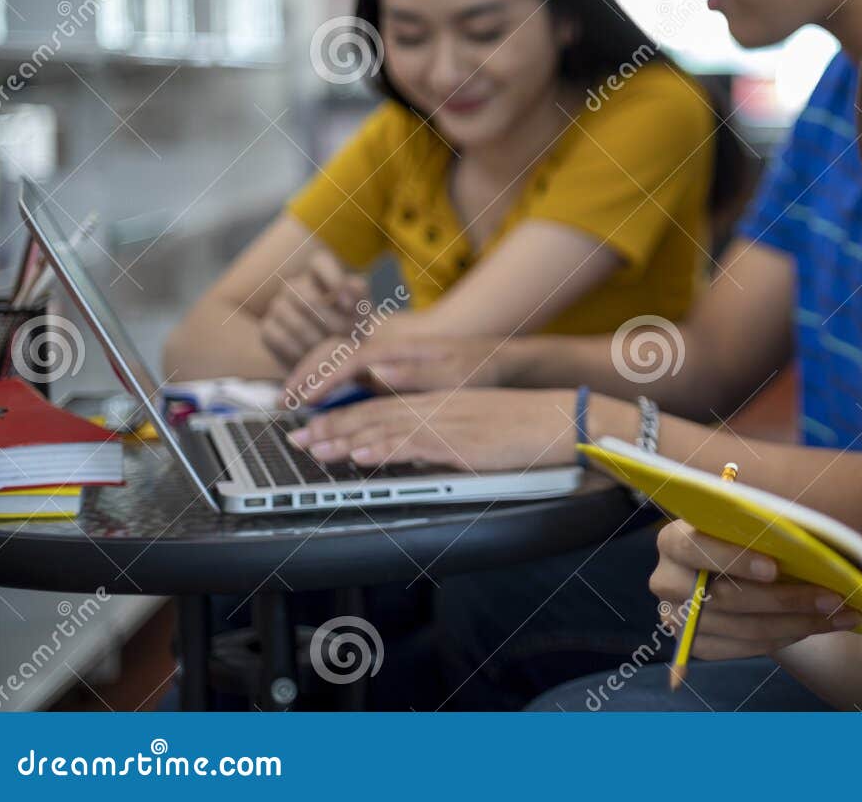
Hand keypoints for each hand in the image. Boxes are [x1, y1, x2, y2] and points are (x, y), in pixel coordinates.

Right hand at [259, 253, 367, 369]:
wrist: (332, 356)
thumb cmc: (352, 325)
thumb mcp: (362, 309)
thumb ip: (359, 293)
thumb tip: (349, 286)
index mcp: (320, 274)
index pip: (320, 261)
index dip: (333, 278)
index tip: (349, 304)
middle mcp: (296, 286)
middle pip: (305, 295)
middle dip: (330, 320)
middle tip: (346, 336)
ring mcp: (278, 306)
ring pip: (291, 318)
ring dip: (315, 338)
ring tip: (332, 349)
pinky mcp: (268, 328)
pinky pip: (278, 337)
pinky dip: (298, 350)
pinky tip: (312, 358)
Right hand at [283, 333, 508, 406]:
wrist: (499, 358)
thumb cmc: (479, 369)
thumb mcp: (453, 376)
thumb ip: (413, 375)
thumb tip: (375, 372)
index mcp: (401, 347)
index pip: (350, 358)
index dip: (324, 378)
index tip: (304, 398)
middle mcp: (388, 345)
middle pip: (333, 352)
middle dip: (304, 374)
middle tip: (283, 402)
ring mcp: (386, 353)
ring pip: (336, 358)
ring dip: (310, 376)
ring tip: (290, 401)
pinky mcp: (388, 363)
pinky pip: (348, 368)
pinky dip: (326, 380)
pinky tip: (315, 397)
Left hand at [284, 388, 576, 471]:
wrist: (564, 420)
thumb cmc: (528, 428)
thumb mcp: (478, 430)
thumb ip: (443, 441)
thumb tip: (414, 458)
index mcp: (440, 404)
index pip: (381, 409)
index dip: (344, 420)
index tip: (314, 431)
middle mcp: (438, 408)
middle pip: (374, 416)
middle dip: (331, 429)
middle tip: (297, 441)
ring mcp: (448, 423)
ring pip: (386, 428)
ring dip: (345, 440)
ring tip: (314, 449)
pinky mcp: (462, 441)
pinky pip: (416, 444)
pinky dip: (385, 448)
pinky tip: (362, 455)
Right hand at [648, 519, 860, 660]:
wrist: (722, 564)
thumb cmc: (739, 532)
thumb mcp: (743, 518)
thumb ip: (760, 523)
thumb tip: (805, 535)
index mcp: (672, 541)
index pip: (696, 548)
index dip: (735, 559)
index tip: (775, 568)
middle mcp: (666, 581)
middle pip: (726, 597)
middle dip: (785, 599)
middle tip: (832, 597)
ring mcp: (677, 619)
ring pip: (742, 628)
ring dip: (796, 623)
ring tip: (838, 615)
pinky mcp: (695, 646)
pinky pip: (744, 648)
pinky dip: (784, 637)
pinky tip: (815, 626)